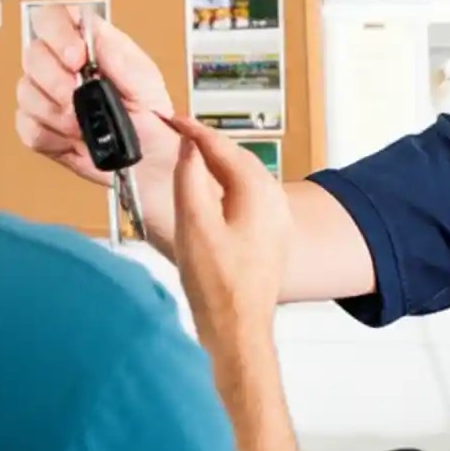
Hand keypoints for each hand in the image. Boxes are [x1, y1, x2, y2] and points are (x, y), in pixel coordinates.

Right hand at [16, 4, 180, 258]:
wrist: (152, 170)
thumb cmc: (156, 125)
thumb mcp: (147, 87)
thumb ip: (120, 60)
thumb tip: (95, 34)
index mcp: (95, 48)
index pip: (57, 18)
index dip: (58, 34)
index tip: (76, 58)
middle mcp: (67, 68)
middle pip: (33, 53)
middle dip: (56, 80)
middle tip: (78, 98)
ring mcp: (51, 97)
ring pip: (26, 91)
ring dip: (56, 112)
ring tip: (85, 125)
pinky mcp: (42, 128)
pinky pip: (27, 127)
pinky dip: (51, 136)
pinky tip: (74, 139)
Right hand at [165, 114, 290, 347]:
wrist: (240, 329)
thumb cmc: (219, 288)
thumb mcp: (193, 225)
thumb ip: (190, 178)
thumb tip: (189, 148)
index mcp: (258, 191)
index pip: (221, 146)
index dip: (193, 130)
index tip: (172, 120)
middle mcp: (275, 200)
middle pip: (237, 158)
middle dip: (207, 143)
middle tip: (179, 133)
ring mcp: (277, 218)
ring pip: (245, 176)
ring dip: (218, 164)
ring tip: (192, 156)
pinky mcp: (271, 235)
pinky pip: (249, 196)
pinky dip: (227, 185)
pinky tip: (213, 193)